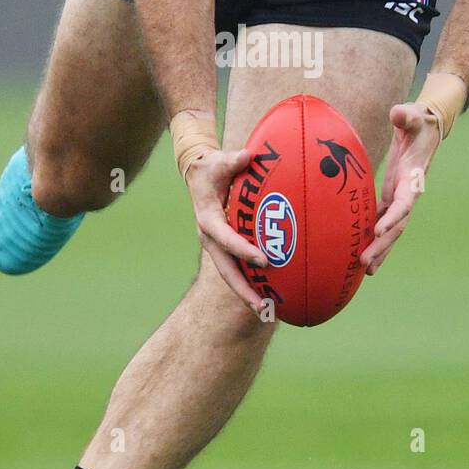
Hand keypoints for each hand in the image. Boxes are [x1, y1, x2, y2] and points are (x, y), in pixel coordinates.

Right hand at [186, 147, 268, 313]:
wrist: (199, 176)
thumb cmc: (212, 168)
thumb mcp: (218, 161)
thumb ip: (232, 161)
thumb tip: (247, 156)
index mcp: (208, 220)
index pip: (225, 239)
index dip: (243, 250)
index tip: (263, 260)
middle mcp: (210, 239)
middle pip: (227, 270)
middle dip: (243, 290)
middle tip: (263, 307)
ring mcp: (217, 246)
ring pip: (232, 275)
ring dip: (248, 293)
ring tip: (268, 312)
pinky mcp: (225, 248)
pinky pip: (238, 268)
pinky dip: (251, 282)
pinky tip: (269, 295)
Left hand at [361, 103, 442, 276]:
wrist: (425, 129)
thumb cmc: (418, 122)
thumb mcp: (413, 116)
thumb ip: (406, 115)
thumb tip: (398, 113)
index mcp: (413, 178)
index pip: (404, 203)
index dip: (393, 218)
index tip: (378, 231)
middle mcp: (408, 193)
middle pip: (397, 225)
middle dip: (382, 245)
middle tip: (365, 263)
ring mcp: (400, 197)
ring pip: (391, 229)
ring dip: (379, 248)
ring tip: (365, 269)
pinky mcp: (392, 195)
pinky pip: (383, 220)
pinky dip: (374, 235)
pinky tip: (362, 249)